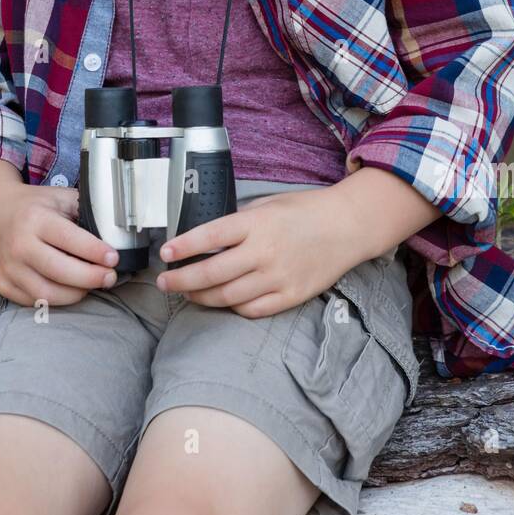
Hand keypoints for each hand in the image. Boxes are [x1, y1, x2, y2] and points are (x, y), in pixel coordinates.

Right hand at [0, 180, 121, 308]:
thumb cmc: (32, 205)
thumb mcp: (59, 197)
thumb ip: (84, 211)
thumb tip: (113, 234)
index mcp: (35, 219)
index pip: (70, 240)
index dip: (95, 252)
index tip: (114, 258)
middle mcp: (19, 245)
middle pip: (60, 272)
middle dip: (91, 277)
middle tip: (110, 277)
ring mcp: (9, 268)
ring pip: (48, 294)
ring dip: (77, 293)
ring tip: (92, 284)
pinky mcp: (4, 285)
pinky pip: (35, 302)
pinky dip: (57, 300)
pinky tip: (70, 289)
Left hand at [156, 188, 360, 317]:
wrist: (348, 226)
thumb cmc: (306, 211)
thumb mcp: (268, 204)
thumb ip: (240, 221)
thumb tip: (208, 237)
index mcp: (256, 223)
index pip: (210, 236)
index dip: (183, 246)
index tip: (165, 252)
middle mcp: (265, 251)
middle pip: (212, 272)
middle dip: (182, 280)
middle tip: (165, 282)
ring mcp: (278, 276)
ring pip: (228, 296)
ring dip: (202, 297)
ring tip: (188, 293)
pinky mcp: (291, 295)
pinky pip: (253, 310)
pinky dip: (233, 308)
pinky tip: (223, 302)